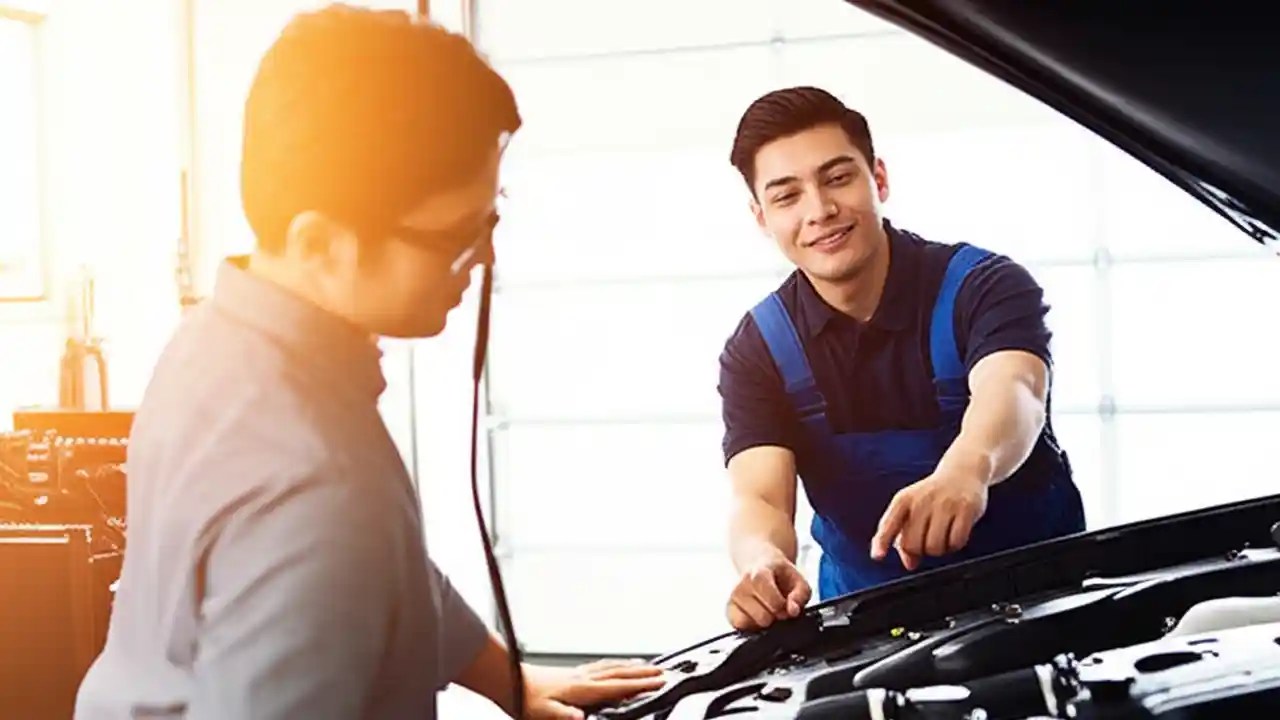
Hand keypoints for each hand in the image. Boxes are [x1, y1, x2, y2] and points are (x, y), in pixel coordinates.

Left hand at [522, 658, 666, 719]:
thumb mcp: (544, 713)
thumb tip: (580, 717)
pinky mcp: (572, 672)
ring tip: (647, 665)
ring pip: (612, 667)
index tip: (659, 682)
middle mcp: (584, 678)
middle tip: (663, 673)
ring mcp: (579, 673)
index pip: (618, 687)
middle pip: (620, 673)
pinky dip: (614, 664)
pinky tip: (614, 666)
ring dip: (631, 666)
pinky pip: (601, 666)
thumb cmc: (525, 699)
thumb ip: (564, 715)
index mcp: (582, 689)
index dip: (640, 685)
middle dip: (643, 673)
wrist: (509, 678)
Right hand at [726, 552, 811, 630]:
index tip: (785, 603)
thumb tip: (792, 610)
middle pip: (763, 617)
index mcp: (758, 574)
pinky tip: (757, 615)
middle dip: (774, 616)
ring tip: (766, 608)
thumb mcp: (797, 579)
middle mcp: (741, 586)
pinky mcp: (729, 611)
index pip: (773, 602)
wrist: (759, 563)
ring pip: (751, 625)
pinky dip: (752, 626)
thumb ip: (800, 594)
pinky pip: (740, 628)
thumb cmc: (779, 574)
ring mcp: (733, 599)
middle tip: (777, 607)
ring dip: (763, 622)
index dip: (783, 607)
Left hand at [870, 468, 988, 570]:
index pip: (889, 523)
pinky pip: (956, 542)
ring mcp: (945, 504)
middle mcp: (922, 500)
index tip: (877, 557)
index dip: (882, 541)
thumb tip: (910, 565)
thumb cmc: (932, 497)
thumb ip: (904, 537)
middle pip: (913, 545)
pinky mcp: (966, 509)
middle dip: (920, 550)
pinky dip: (955, 546)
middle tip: (928, 538)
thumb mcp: (912, 510)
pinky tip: (955, 534)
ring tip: (942, 536)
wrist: (963, 472)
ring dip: (939, 550)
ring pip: (935, 547)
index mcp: (903, 500)